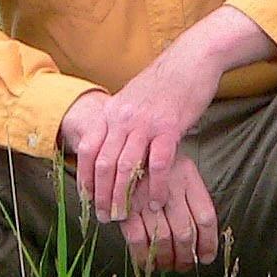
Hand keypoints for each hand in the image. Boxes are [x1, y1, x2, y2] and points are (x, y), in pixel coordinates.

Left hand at [56, 48, 217, 222]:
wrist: (192, 59)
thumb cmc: (165, 81)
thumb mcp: (133, 98)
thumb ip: (121, 121)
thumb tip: (113, 146)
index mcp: (112, 111)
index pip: (88, 149)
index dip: (84, 177)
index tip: (87, 198)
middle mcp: (123, 117)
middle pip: (104, 163)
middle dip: (101, 194)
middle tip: (105, 217)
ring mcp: (145, 123)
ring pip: (126, 167)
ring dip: (123, 197)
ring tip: (124, 216)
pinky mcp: (169, 128)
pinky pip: (158, 164)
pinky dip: (156, 187)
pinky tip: (157, 202)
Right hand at [114, 154, 218, 271]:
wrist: (121, 147)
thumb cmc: (154, 162)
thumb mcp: (180, 169)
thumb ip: (192, 197)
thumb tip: (202, 240)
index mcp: (187, 175)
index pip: (205, 217)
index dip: (208, 243)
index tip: (206, 257)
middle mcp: (168, 185)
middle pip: (185, 233)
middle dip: (186, 257)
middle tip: (185, 265)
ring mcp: (145, 195)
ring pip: (162, 239)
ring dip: (167, 260)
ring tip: (169, 266)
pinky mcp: (124, 205)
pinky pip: (137, 240)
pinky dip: (144, 257)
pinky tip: (149, 263)